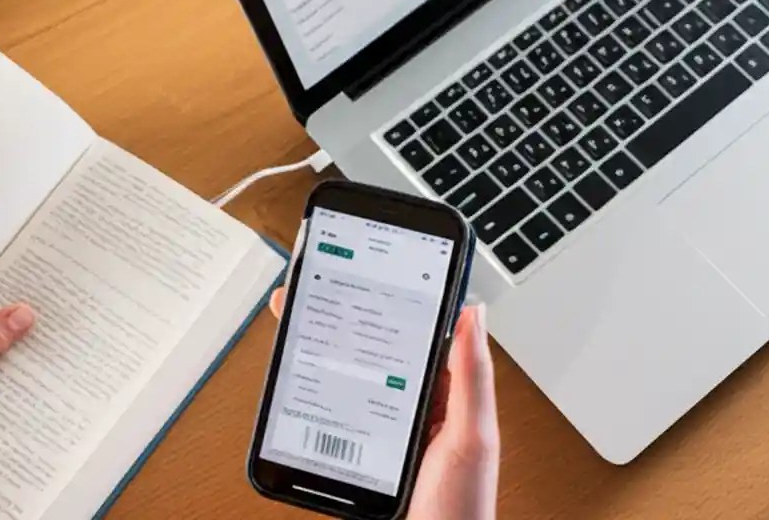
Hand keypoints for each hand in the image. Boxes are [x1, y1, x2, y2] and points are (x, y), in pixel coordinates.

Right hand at [268, 287, 498, 519]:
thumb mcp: (471, 439)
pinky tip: (294, 383)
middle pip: (374, 351)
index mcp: (446, 395)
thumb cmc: (463, 511)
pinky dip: (312, 397)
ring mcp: (387, 432)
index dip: (392, 300)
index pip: (419, 333)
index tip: (366, 271)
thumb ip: (473, 379)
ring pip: (350, 380)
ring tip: (295, 326)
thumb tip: (474, 315)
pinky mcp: (362, 456)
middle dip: (342, 320)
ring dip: (321, 354)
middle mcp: (415, 407)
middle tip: (309, 294)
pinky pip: (335, 416)